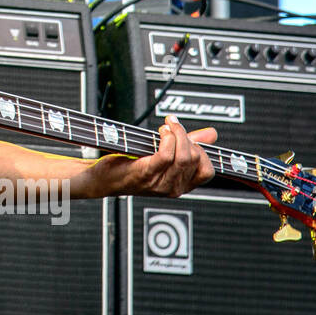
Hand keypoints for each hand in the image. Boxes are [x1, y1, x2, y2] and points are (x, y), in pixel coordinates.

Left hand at [80, 114, 216, 198]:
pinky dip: (167, 138)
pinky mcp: (146, 174)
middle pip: (195, 159)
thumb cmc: (131, 166)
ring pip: (183, 156)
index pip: (208, 172)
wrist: (104, 179)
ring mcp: (160, 183)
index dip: (203, 151)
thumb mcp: (165, 156)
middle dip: (187, 137)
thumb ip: (189, 145)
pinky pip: (166, 155)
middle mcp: (173, 188)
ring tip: (167, 126)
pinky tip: (160, 132)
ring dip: (177, 134)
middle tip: (173, 126)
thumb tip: (211, 134)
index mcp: (181, 186)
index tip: (190, 138)